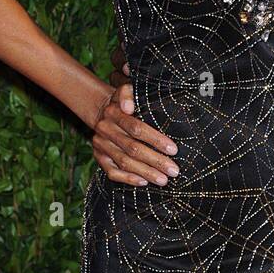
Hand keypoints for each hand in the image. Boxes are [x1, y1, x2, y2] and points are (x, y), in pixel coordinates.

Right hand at [91, 49, 179, 186]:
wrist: (101, 110)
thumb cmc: (124, 101)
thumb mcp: (126, 90)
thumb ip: (128, 93)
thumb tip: (129, 107)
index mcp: (114, 113)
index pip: (136, 128)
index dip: (156, 140)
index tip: (174, 150)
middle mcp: (106, 130)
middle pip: (133, 149)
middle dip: (155, 161)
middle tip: (174, 171)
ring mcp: (101, 145)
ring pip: (124, 162)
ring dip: (146, 172)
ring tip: (164, 180)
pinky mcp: (99, 157)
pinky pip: (112, 172)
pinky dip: (128, 179)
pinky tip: (144, 182)